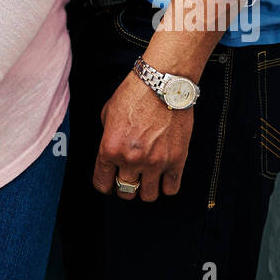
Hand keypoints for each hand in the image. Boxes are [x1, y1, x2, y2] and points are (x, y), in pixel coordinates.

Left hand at [93, 73, 192, 201]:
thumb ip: (108, 137)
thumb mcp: (108, 114)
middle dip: (125, 187)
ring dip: (146, 189)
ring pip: (148, 196)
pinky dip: (167, 186)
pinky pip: (171, 189)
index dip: (105, 184)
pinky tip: (164, 176)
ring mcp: (155, 163)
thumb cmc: (134, 93)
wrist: (162, 84)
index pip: (102, 184)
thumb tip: (111, 152)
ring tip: (148, 177)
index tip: (110, 181)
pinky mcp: (176, 160)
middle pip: (126, 192)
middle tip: (130, 177)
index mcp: (110, 149)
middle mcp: (131, 160)